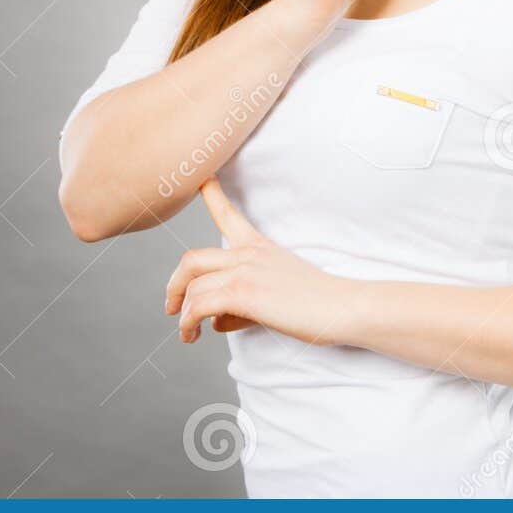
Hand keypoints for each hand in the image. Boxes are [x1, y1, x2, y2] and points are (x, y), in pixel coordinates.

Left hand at [164, 177, 355, 346]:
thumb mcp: (277, 294)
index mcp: (260, 247)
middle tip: (172, 306)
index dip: (211, 195)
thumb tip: (215, 322)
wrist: (341, 307)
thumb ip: (243, 303)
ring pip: (192, 287)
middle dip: (174, 284)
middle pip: (192, 260)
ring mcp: (245, 271)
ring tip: (188, 333)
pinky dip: (189, 322)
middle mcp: (249, 254)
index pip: (228, 216)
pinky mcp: (243, 293)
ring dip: (183, 313)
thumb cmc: (319, 304)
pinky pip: (198, 305)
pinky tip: (194, 334)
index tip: (201, 178)